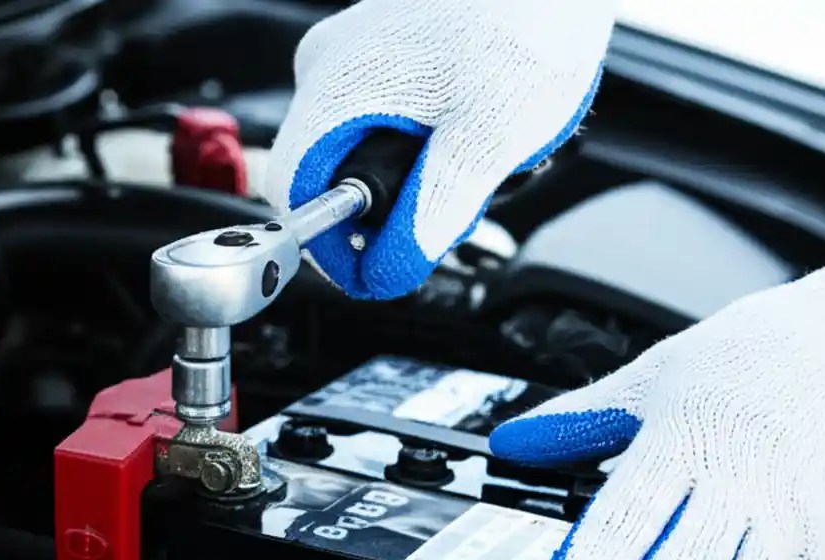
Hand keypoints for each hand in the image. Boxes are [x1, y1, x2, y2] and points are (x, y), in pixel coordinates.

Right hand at [263, 0, 615, 298]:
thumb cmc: (529, 22)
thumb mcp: (487, 140)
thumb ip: (433, 214)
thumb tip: (389, 270)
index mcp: (335, 88)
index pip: (295, 193)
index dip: (334, 246)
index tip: (380, 268)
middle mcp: (330, 65)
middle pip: (334, 173)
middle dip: (394, 206)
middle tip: (459, 205)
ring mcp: (356, 50)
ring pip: (365, 145)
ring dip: (420, 171)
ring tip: (485, 156)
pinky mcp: (388, 46)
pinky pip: (388, 114)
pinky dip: (430, 136)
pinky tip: (481, 125)